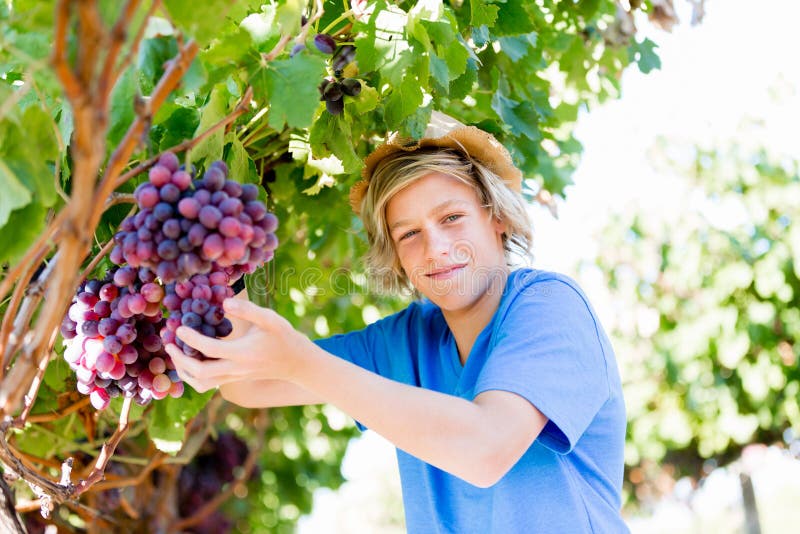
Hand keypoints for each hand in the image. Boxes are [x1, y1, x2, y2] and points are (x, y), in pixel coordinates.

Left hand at [164, 299, 309, 392]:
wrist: (295, 362)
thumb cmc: (283, 337)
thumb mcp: (270, 319)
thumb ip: (248, 310)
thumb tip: (223, 302)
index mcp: (242, 353)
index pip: (209, 349)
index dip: (191, 338)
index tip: (179, 327)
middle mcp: (236, 369)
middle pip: (200, 373)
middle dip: (180, 359)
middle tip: (169, 343)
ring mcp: (234, 377)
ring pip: (201, 383)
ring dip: (184, 371)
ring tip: (175, 354)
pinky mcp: (233, 380)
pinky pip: (207, 384)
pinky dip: (193, 376)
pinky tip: (189, 361)